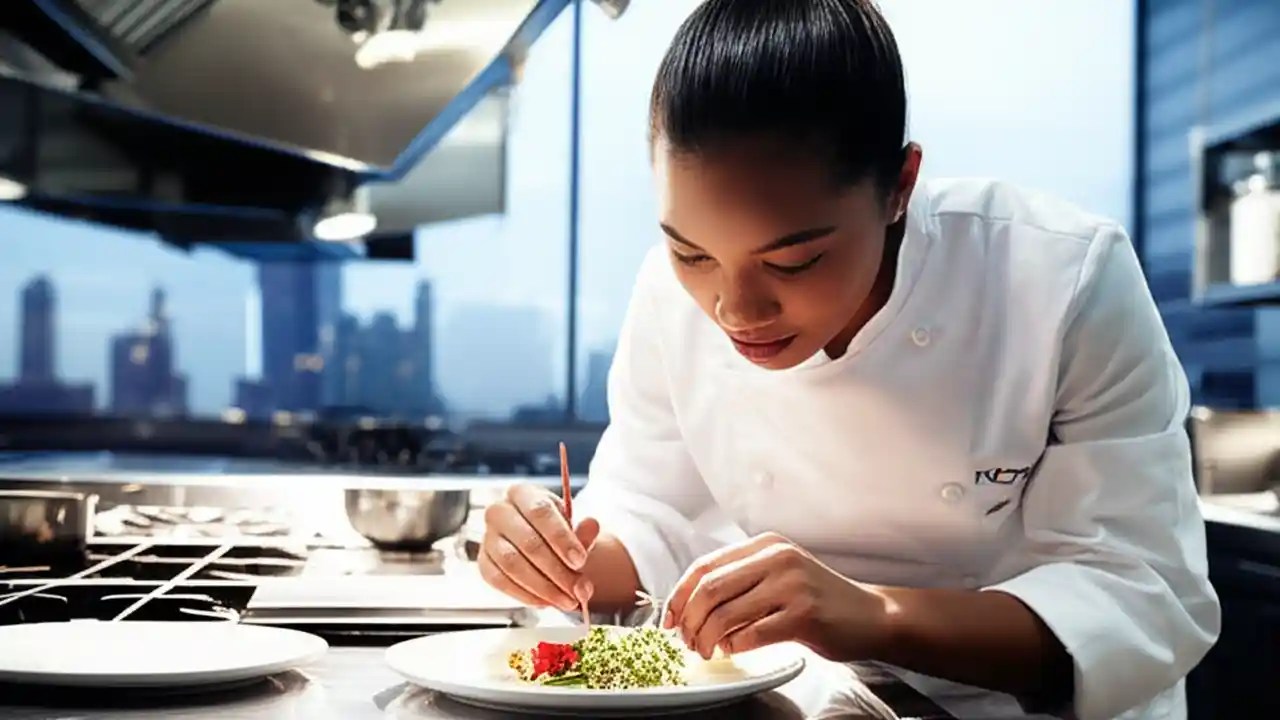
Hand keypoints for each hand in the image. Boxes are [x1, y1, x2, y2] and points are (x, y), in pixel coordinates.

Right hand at [478, 484, 600, 611]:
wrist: (539, 543)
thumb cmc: (554, 532)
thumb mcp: (572, 527)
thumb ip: (583, 530)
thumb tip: (592, 525)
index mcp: (522, 493)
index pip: (539, 512)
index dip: (561, 538)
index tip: (580, 561)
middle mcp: (499, 511)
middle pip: (527, 542)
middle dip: (556, 570)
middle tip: (578, 589)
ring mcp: (487, 538)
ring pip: (512, 565)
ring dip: (543, 587)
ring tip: (567, 600)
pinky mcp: (483, 563)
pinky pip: (501, 582)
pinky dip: (526, 595)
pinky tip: (546, 602)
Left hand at [663, 532, 889, 660]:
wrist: (871, 615)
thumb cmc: (819, 599)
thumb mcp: (779, 575)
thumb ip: (742, 580)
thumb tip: (691, 606)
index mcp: (766, 544)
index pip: (705, 565)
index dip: (680, 594)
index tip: (670, 619)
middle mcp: (777, 558)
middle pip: (710, 588)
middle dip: (690, 620)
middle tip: (686, 641)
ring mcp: (792, 585)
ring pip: (725, 613)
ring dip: (707, 638)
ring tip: (706, 650)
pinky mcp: (803, 615)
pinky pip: (751, 635)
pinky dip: (734, 648)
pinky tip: (733, 651)